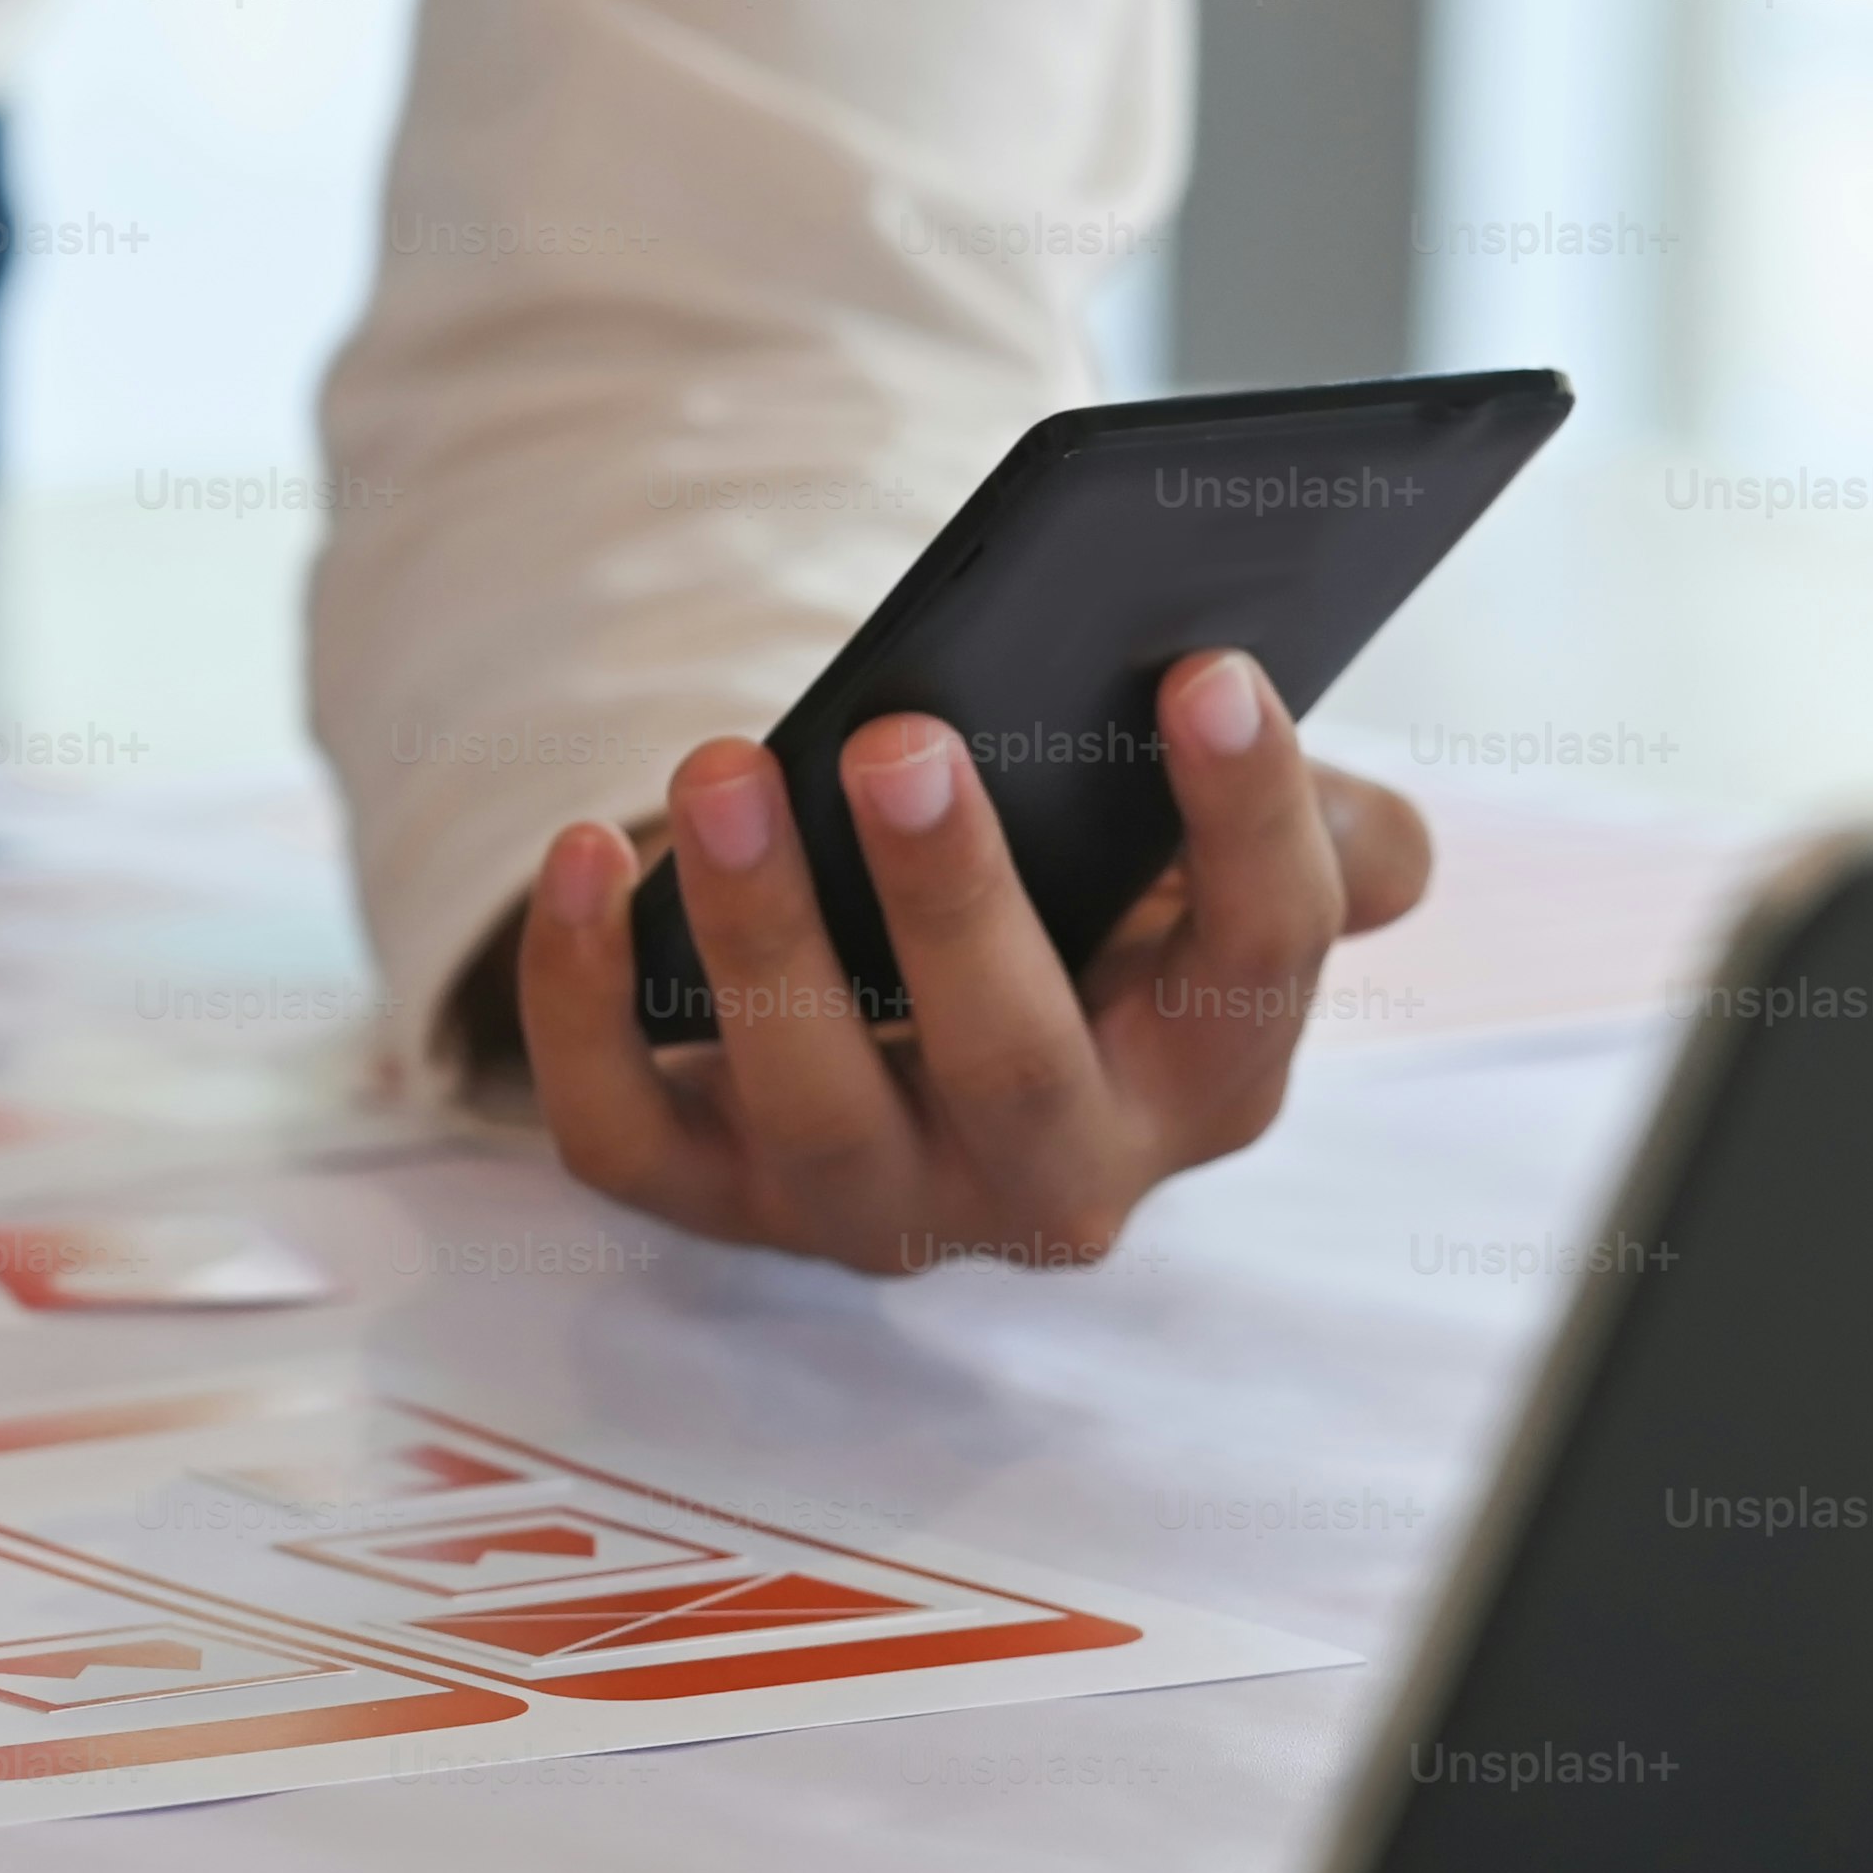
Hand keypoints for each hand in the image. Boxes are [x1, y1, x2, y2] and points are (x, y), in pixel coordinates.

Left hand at [483, 654, 1437, 1275]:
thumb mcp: (1196, 866)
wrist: (905, 1030)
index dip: (1247, 821)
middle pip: (1016, 1070)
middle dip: (956, 904)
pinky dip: (583, 1004)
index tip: (1206, 667)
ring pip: (815, 1109)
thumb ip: (1290, 799)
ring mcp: (876, 1205)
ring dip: (764, 936)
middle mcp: (1050, 1177)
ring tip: (727, 768)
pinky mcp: (714, 1200)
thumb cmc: (1076, 909)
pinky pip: (626, 1132)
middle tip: (903, 740)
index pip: (1256, 964)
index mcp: (1205, 1076)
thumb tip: (1242, 684)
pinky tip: (583, 850)